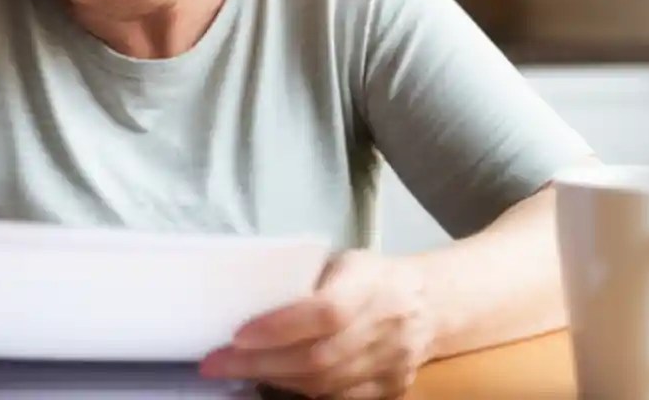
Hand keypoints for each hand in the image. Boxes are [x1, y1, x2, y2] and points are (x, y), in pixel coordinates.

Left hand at [199, 250, 434, 398]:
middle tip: (216, 363)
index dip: (280, 328)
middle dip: (259, 364)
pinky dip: (301, 393)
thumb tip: (245, 298)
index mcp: (370, 284)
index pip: (325, 312)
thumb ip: (304, 281)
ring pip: (324, 384)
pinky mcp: (392, 388)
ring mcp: (391, 363)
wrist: (431, 304)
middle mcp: (384, 326)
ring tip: (237, 372)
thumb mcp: (342, 262)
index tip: (237, 335)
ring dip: (274, 381)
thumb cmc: (373, 277)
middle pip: (317, 357)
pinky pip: (339, 399)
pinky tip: (273, 383)